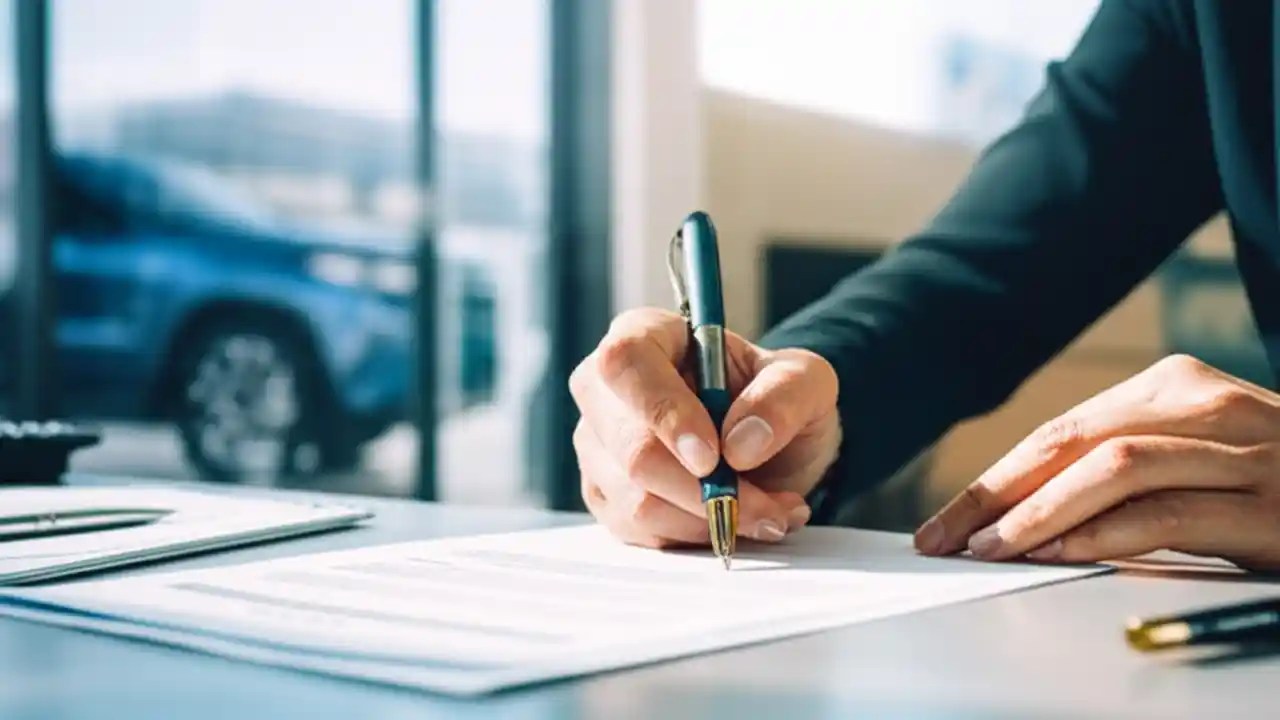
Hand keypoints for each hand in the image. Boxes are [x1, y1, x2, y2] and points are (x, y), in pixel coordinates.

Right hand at [569, 308, 840, 548]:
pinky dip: (696, 536)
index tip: (712, 456)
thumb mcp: (807, 382)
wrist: (766, 447)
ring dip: (711, 518)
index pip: (627, 363)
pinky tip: (732, 519)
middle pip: (631, 448)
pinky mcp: (604, 496)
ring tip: (767, 511)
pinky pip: (641, 531)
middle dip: (704, 490)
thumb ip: (785, 396)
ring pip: (638, 500)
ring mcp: (597, 446)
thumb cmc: (774, 399)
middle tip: (767, 505)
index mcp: (645, 334)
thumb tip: (741, 443)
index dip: (665, 411)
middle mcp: (606, 389)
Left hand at [915, 354, 1279, 571]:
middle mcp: (1207, 405)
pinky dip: (1102, 533)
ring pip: (1113, 468)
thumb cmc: (1267, 482)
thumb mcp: (1192, 456)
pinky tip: (1059, 553)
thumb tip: (1018, 510)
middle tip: (943, 538)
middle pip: (1072, 443)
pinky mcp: (1270, 506)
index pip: (1061, 432)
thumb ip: (1123, 466)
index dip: (994, 479)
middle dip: (995, 495)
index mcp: (1176, 386)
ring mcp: (1245, 452)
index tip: (944, 521)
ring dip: (1038, 513)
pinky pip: (1166, 513)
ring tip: (990, 549)